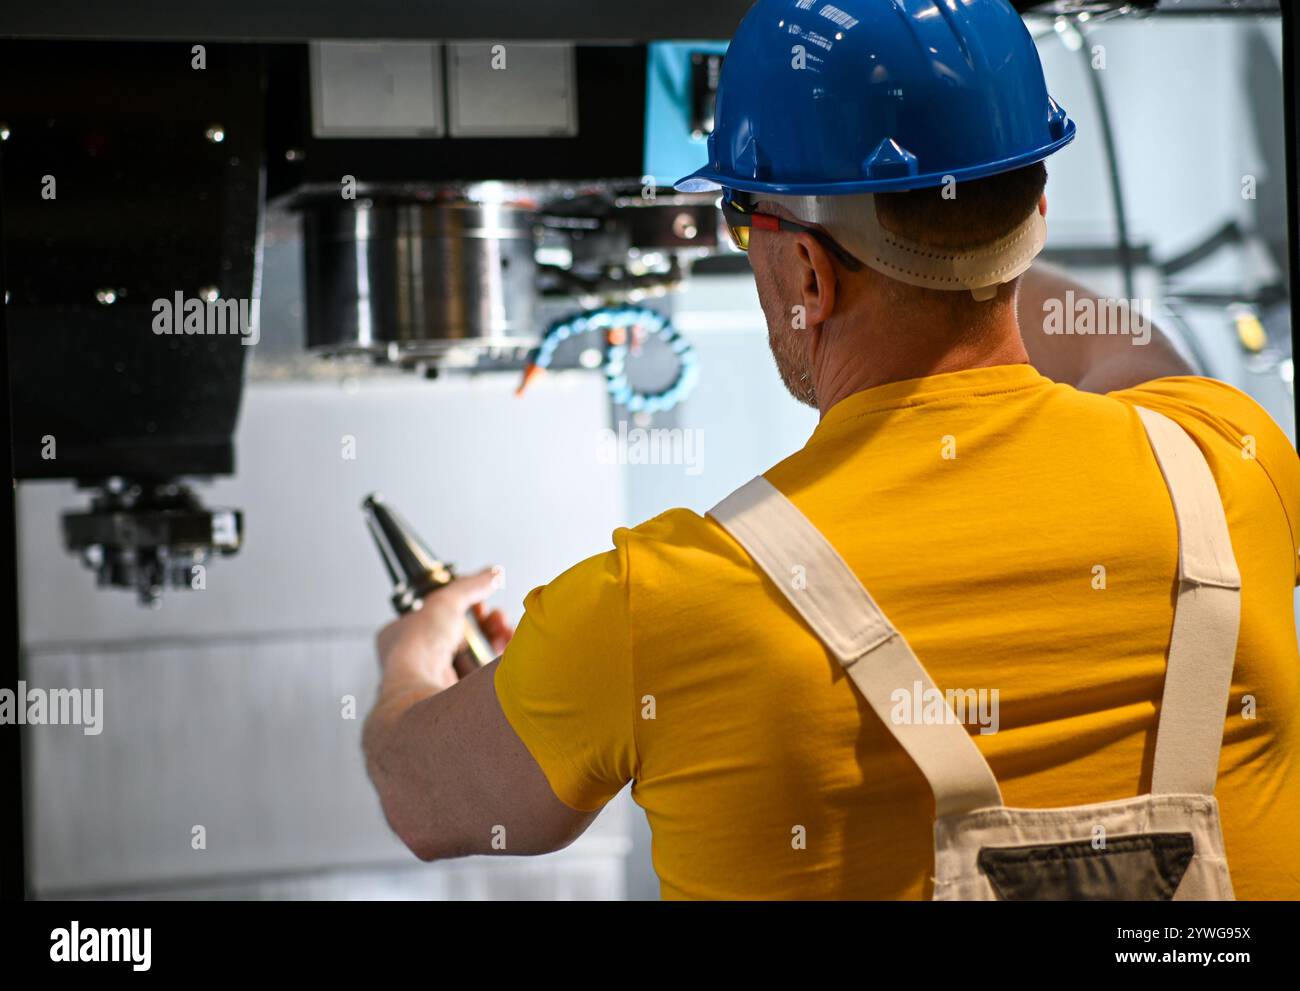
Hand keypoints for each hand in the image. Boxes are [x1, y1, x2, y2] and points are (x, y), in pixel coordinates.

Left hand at [376, 566, 508, 693]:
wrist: (422, 692)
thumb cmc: (418, 650)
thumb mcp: (446, 601)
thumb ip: (471, 586)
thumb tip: (492, 574)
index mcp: (403, 636)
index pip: (439, 616)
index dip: (464, 608)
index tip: (481, 603)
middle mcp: (418, 660)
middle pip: (462, 636)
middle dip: (485, 626)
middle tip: (498, 620)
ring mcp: (437, 682)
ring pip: (474, 658)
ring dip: (493, 643)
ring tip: (505, 634)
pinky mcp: (456, 700)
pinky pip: (481, 679)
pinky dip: (495, 666)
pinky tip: (507, 653)